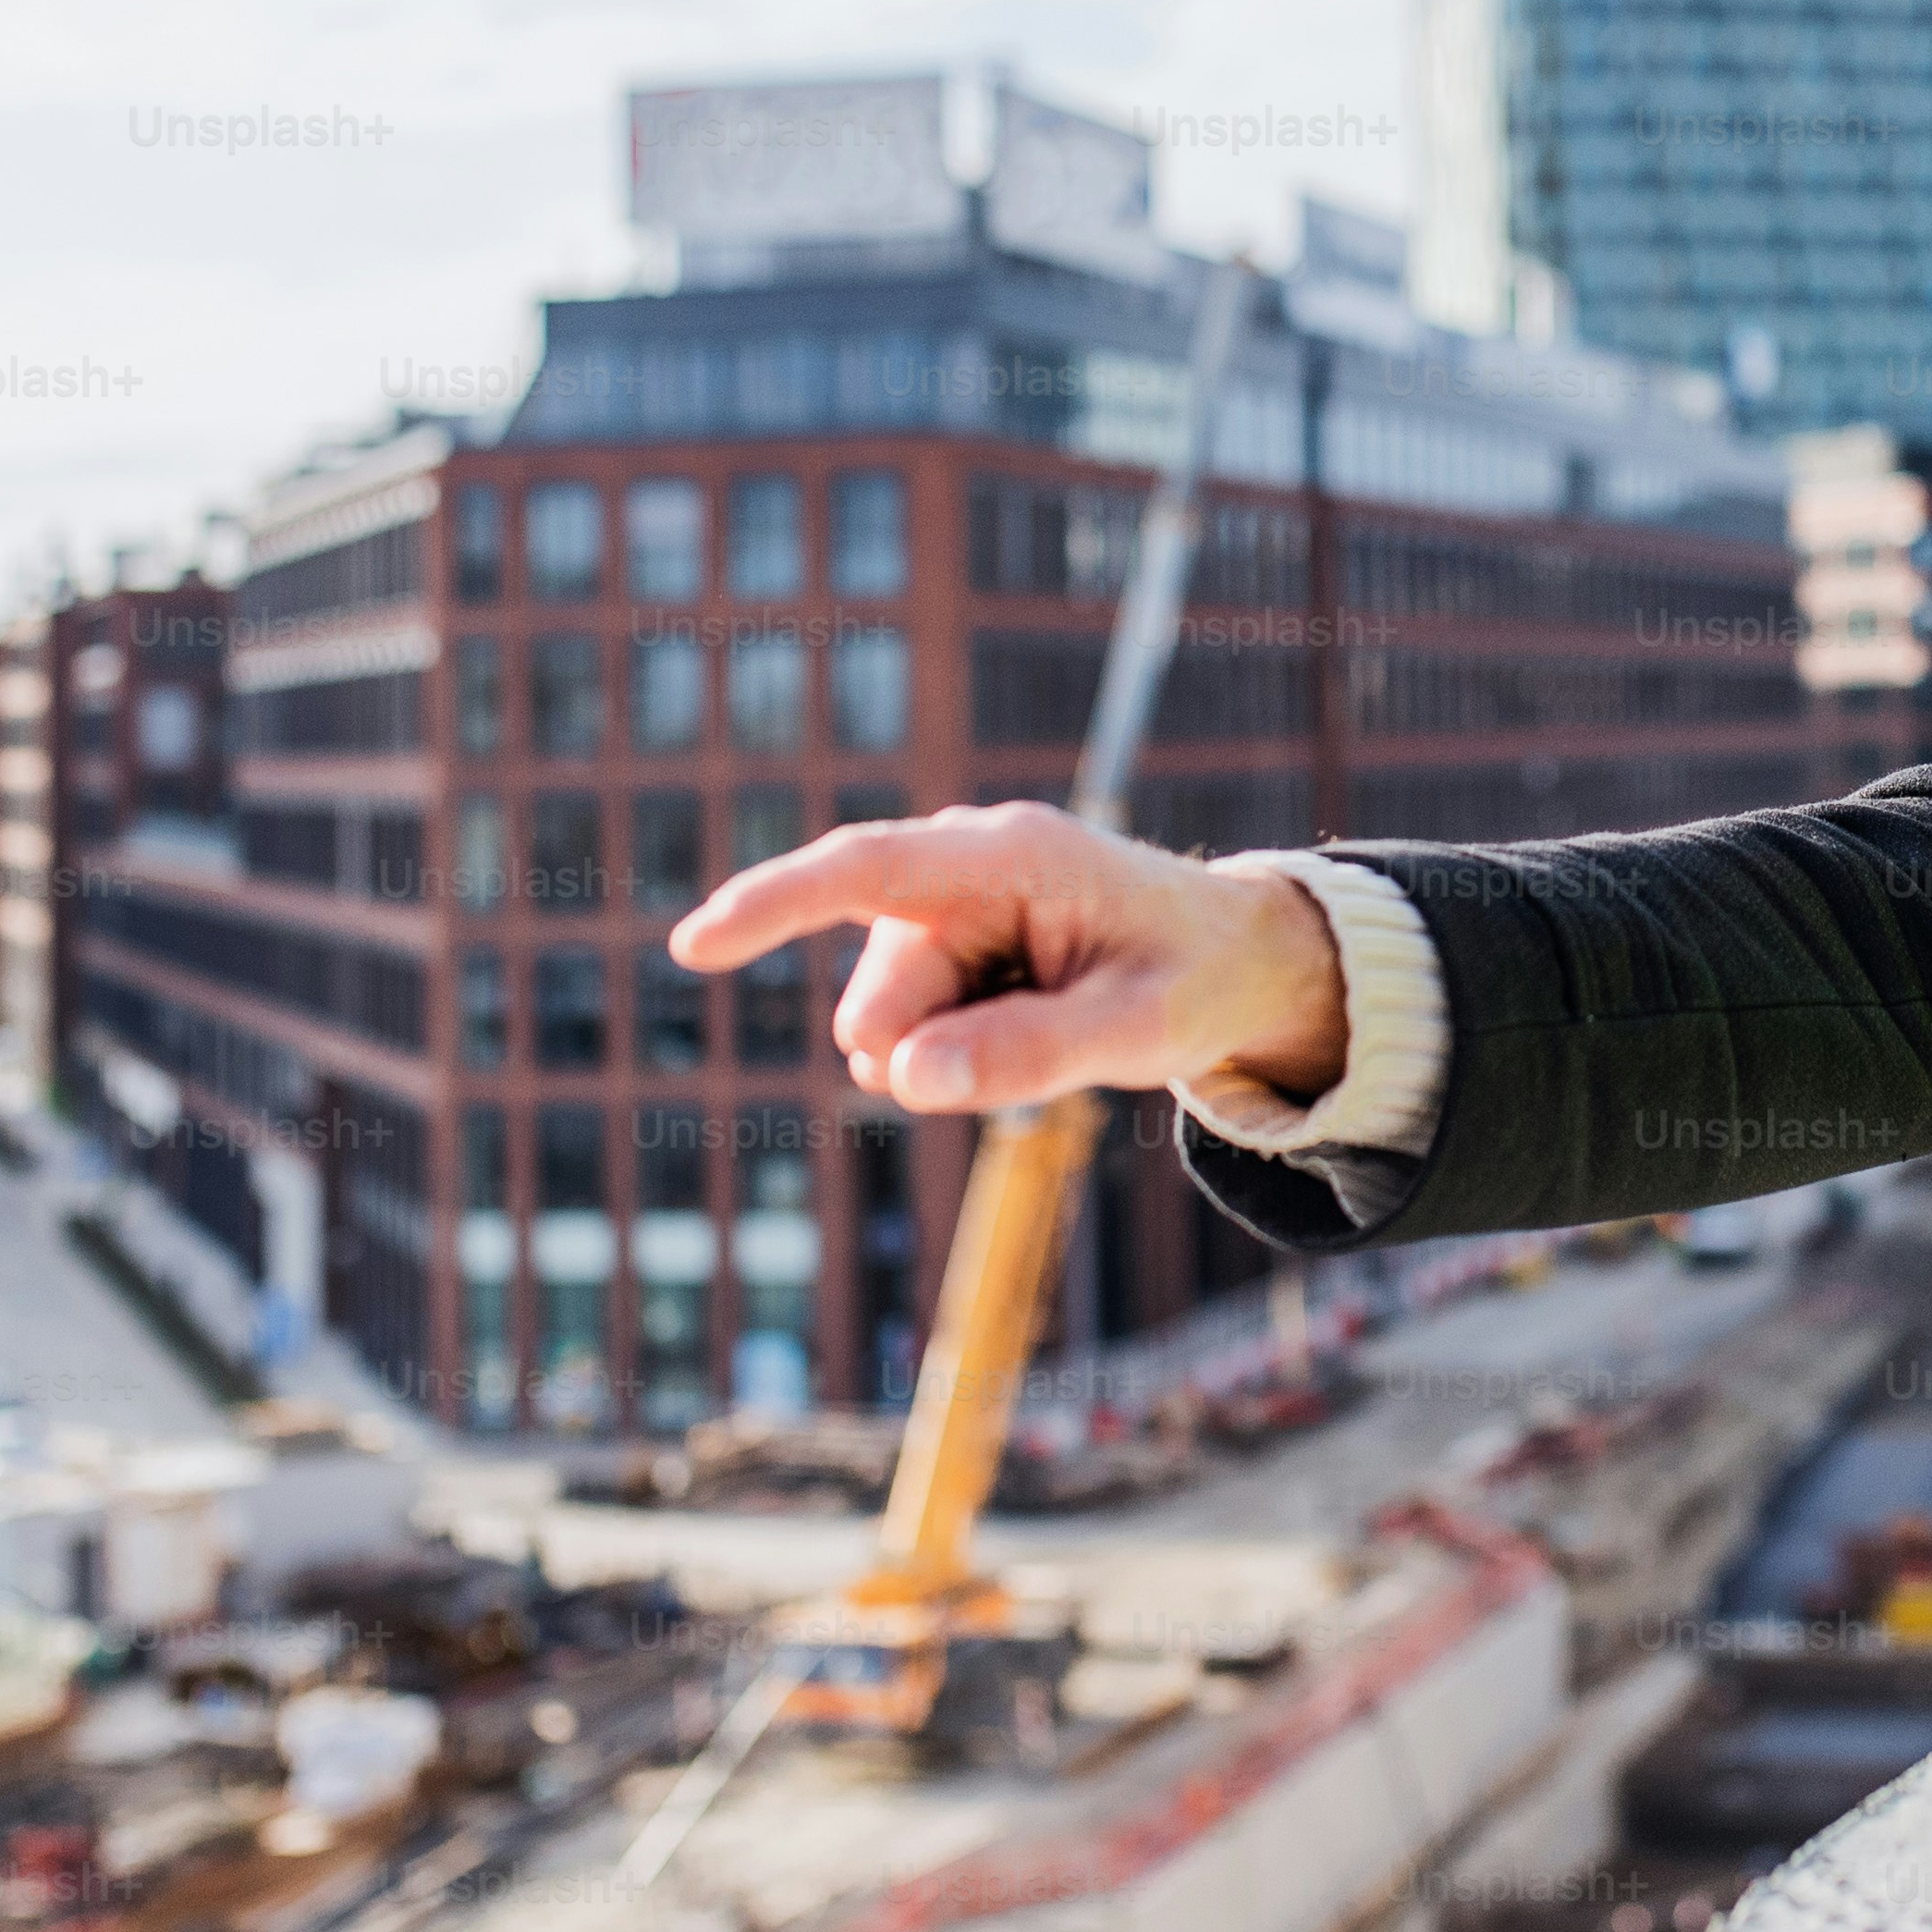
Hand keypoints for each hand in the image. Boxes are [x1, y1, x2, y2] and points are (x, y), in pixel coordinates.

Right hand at [665, 804, 1348, 1114]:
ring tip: (1061, 1019)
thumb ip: (1029, 1054)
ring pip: (894, 1029)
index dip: (776, 903)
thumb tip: (904, 1078)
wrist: (1237, 959)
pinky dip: (966, 1048)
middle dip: (937, 1053)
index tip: (694, 944)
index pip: (868, 869)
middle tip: (1056, 1041)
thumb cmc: (1196, 977)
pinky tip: (1036, 1020)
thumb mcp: (1139, 1029)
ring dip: (960, 1053)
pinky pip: (917, 1033)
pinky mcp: (947, 948)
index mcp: (1011, 854)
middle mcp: (964, 867)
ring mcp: (949, 909)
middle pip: (884, 1001)